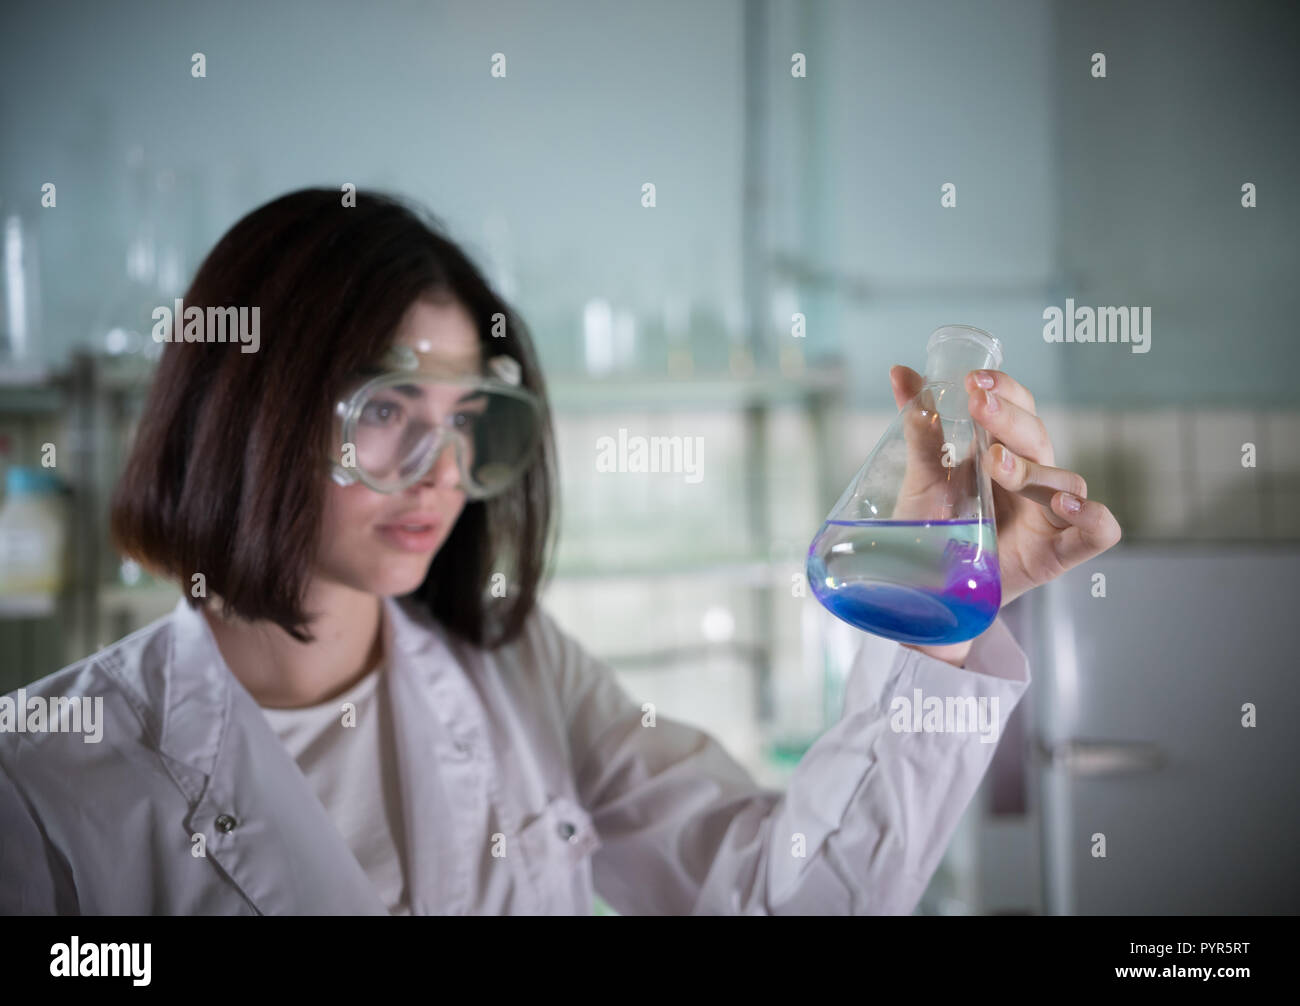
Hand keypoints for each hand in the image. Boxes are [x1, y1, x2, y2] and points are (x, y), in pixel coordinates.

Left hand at [888, 365, 1122, 663]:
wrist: (926, 592)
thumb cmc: (932, 531)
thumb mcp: (922, 479)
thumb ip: (921, 428)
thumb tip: (902, 371)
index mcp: (1002, 452)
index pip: (1018, 409)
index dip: (1005, 391)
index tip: (975, 382)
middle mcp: (1031, 478)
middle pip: (1039, 437)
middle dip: (1010, 419)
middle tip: (980, 407)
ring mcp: (1048, 515)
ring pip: (1065, 479)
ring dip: (1033, 468)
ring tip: (999, 465)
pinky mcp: (1059, 552)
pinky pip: (1099, 532)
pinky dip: (1094, 515)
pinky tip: (1066, 505)